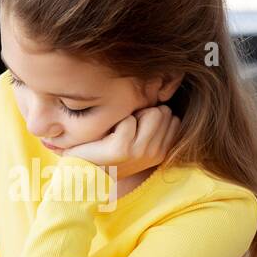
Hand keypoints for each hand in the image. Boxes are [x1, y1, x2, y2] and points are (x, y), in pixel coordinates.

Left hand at [62, 104, 180, 179]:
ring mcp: (141, 153)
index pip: (172, 115)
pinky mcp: (123, 150)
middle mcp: (156, 153)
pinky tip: (107, 135)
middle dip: (143, 112)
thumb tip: (163, 87)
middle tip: (124, 128)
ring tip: (118, 130)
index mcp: (163, 150)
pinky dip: (117, 121)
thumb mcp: (137, 135)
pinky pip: (128, 120)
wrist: (84, 168)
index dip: (151, 114)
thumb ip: (153, 119)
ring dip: (132, 115)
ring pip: (151, 113)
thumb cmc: (109, 147)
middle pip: (163, 111)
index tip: (135, 127)